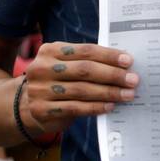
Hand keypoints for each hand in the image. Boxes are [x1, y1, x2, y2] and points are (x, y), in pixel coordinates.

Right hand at [19, 42, 138, 135]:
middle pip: (85, 70)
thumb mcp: (65, 64)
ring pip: (82, 90)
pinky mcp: (42, 110)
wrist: (26, 105)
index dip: (109, 56)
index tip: (129, 61)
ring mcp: (40, 90)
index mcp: (50, 50)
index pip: (85, 50)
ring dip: (109, 92)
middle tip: (133, 79)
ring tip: (128, 94)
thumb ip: (87, 61)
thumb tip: (123, 63)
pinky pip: (76, 108)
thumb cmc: (58, 79)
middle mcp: (42, 68)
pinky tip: (110, 106)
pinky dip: (96, 107)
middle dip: (113, 75)